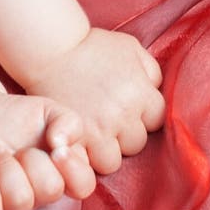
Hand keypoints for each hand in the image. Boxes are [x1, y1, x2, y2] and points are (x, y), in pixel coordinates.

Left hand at [0, 92, 95, 209]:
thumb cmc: (19, 118)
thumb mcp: (50, 110)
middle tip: (18, 148)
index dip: (72, 168)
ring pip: (20, 200)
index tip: (56, 145)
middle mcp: (40, 194)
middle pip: (51, 189)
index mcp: (62, 171)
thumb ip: (68, 122)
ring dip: (6, 166)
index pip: (83, 186)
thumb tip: (61, 144)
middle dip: (32, 158)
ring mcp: (12, 206)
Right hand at [23, 28, 164, 174]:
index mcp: (140, 92)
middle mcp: (123, 114)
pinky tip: (81, 141)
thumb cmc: (92, 46)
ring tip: (94, 134)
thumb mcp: (129, 47)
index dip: (144, 114)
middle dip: (126, 133)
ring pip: (113, 161)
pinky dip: (84, 155)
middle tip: (109, 118)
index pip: (157, 119)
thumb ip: (150, 70)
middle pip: (137, 143)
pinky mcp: (75, 139)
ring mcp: (98, 130)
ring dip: (105, 150)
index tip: (129, 106)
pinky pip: (87, 164)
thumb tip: (155, 91)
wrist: (52, 49)